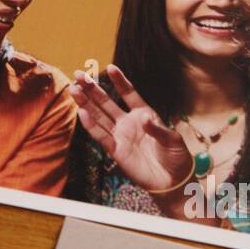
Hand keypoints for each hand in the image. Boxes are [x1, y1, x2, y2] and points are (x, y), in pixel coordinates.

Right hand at [68, 64, 191, 193]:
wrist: (172, 181)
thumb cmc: (175, 157)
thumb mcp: (171, 138)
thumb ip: (156, 128)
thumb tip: (144, 119)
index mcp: (143, 114)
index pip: (128, 93)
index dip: (120, 81)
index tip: (110, 67)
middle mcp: (128, 123)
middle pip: (106, 102)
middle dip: (92, 89)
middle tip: (79, 75)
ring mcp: (120, 136)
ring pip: (99, 116)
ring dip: (86, 103)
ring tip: (74, 89)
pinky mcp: (116, 151)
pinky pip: (101, 136)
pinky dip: (91, 125)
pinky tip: (82, 113)